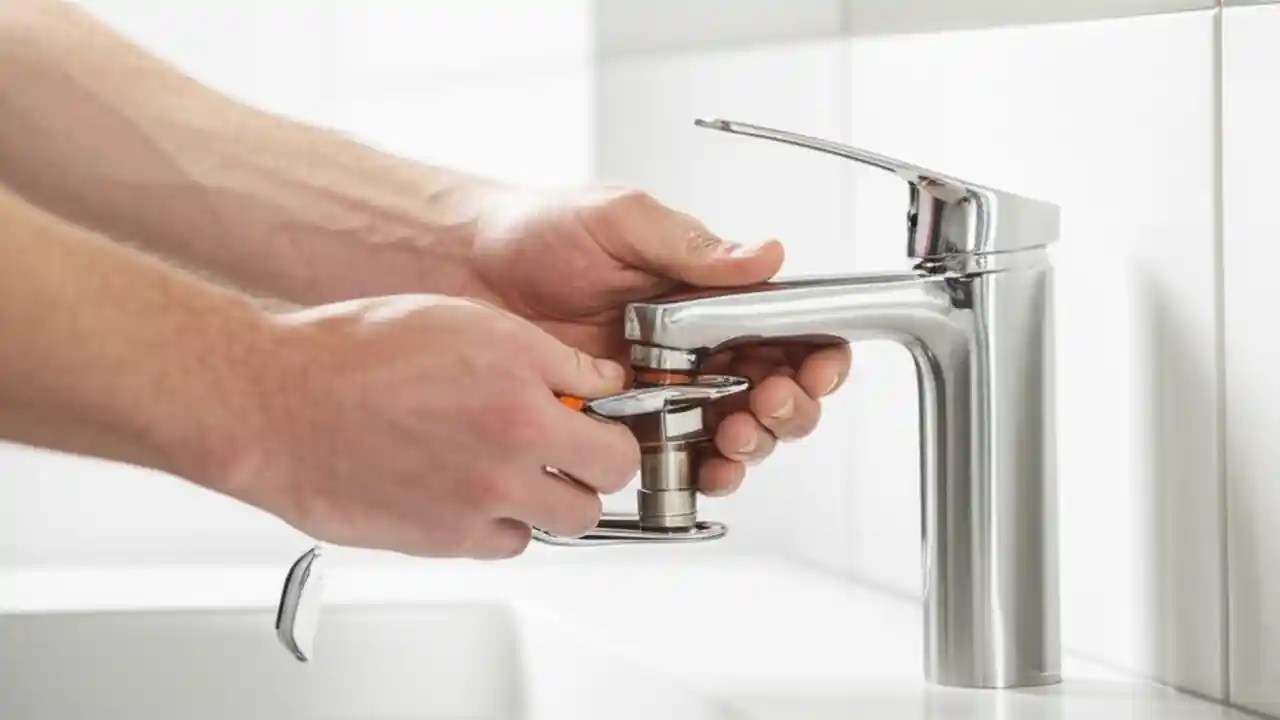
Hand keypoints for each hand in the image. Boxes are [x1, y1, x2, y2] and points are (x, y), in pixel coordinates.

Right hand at [223, 294, 639, 557]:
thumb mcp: (469, 322)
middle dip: (594, 468)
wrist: (279, 404)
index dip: (614, 428)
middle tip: (571, 451)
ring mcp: (480, 501)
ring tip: (515, 470)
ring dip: (551, 499)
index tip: (604, 425)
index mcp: (522, 391)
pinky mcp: (445, 539)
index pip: (617, 433)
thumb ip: (548, 358)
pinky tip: (473, 492)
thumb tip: (599, 381)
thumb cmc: (356, 353)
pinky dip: (500, 525)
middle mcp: (511, 450)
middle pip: (603, 486)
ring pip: (563, 522)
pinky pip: (506, 544)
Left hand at [463, 187, 850, 495]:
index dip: (817, 355)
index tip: (816, 369)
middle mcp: (698, 345)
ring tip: (734, 438)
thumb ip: (693, 247)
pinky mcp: (627, 422)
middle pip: (778, 390)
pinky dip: (704, 472)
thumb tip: (765, 256)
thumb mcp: (622, 221)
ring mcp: (666, 388)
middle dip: (789, 407)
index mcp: (710, 295)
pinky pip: (682, 458)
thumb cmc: (540, 231)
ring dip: (754, 445)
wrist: (467, 269)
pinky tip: (706, 470)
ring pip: (738, 432)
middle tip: (768, 404)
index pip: (789, 328)